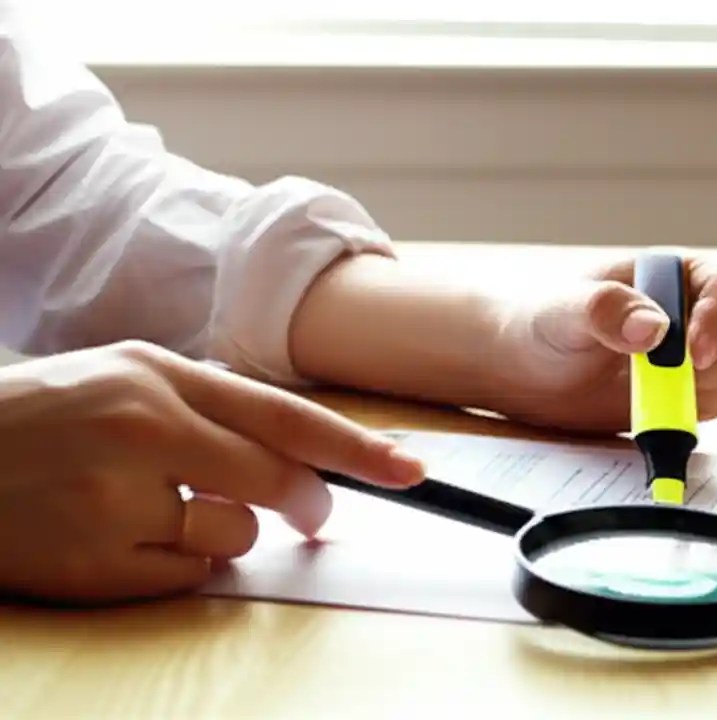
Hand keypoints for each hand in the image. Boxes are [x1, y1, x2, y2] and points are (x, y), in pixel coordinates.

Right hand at [0, 340, 422, 603]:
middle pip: (277, 481)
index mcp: (160, 375)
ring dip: (221, 533)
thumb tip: (301, 460)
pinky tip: (123, 537)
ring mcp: (115, 497)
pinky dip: (174, 566)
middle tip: (311, 512)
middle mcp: (143, 428)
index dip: (358, 447)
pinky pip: (186, 577)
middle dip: (306, 504)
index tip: (410, 469)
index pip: (286, 416)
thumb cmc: (47, 416)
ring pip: (235, 536)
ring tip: (156, 508)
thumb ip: (216, 410)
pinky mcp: (91, 560)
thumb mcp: (129, 378)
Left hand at [492, 253, 716, 431]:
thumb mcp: (564, 310)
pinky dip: (686, 416)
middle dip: (710, 366)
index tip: (693, 353)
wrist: (524, 372)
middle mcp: (694, 314)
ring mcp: (692, 358)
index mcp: (675, 276)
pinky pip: (711, 410)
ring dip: (698, 394)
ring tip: (641, 390)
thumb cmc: (541, 325)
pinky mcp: (684, 396)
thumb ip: (606, 310)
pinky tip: (644, 407)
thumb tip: (654, 328)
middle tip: (658, 380)